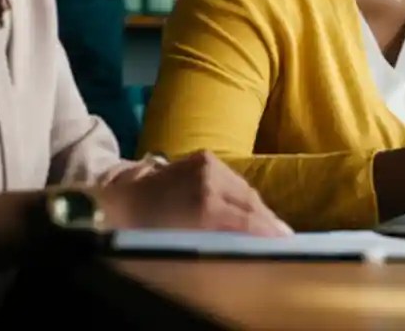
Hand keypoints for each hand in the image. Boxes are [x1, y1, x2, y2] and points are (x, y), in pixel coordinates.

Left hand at [96, 150, 291, 235]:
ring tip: (268, 224)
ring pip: (244, 189)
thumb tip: (248, 246)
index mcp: (204, 205)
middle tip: (284, 236)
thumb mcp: (179, 243)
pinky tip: (246, 208)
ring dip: (256, 208)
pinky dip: (241, 195)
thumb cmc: (142, 230)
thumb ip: (217, 242)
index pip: (248, 220)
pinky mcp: (205, 157)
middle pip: (251, 203)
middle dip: (268, 221)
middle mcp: (211, 179)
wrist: (116, 198)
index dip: (270, 232)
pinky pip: (233, 179)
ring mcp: (208, 164)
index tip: (287, 243)